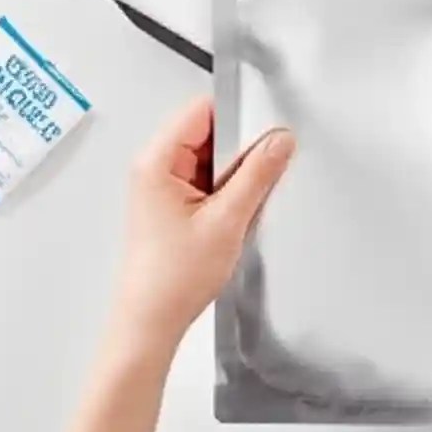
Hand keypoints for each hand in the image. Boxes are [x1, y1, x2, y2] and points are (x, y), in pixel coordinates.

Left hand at [115, 96, 295, 346]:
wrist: (151, 321)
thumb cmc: (173, 277)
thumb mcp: (227, 219)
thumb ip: (258, 174)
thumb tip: (280, 140)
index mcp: (157, 162)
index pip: (202, 110)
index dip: (237, 116)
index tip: (266, 132)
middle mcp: (154, 168)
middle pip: (208, 132)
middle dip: (239, 151)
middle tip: (256, 179)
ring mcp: (162, 187)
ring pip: (210, 159)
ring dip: (234, 176)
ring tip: (240, 207)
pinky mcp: (172, 206)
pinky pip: (207, 182)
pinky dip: (226, 193)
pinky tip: (234, 216)